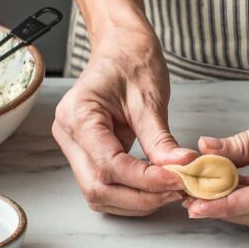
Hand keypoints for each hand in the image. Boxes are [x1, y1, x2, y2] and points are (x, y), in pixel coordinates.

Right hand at [53, 29, 196, 215]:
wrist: (120, 47)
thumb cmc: (131, 61)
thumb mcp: (149, 98)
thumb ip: (161, 139)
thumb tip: (180, 169)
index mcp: (78, 115)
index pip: (108, 165)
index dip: (144, 180)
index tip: (177, 181)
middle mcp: (68, 134)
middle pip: (98, 187)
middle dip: (140, 197)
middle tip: (177, 190)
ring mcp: (73, 147)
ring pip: (98, 194)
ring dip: (135, 201)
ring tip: (170, 189)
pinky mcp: (86, 154)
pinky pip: (104, 185)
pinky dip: (131, 193)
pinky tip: (155, 186)